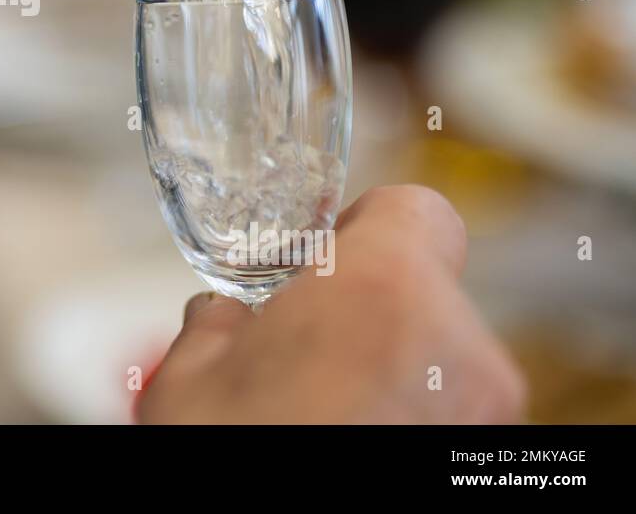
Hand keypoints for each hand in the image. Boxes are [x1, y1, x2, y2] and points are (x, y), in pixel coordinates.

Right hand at [137, 185, 526, 423]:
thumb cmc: (230, 451)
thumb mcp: (189, 377)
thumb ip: (218, 321)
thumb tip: (223, 317)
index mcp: (382, 288)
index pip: (419, 210)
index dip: (367, 224)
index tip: (323, 255)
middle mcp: (455, 345)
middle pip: (427, 289)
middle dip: (367, 310)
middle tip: (299, 345)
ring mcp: (481, 414)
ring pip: (440, 357)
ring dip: (388, 368)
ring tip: (315, 408)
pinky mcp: (479, 459)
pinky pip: (448, 411)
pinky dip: (405, 414)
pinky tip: (344, 434)